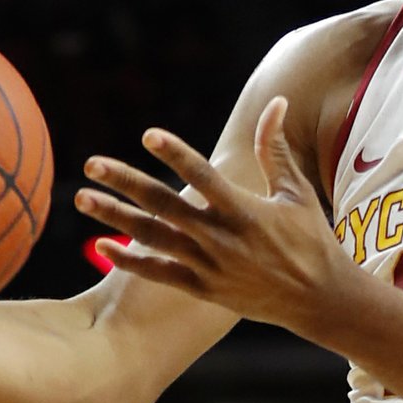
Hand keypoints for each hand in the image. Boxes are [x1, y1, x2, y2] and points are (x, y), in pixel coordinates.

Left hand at [76, 106, 351, 342]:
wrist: (319, 300)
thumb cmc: (312, 240)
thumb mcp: (296, 192)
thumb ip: (274, 148)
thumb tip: (276, 101)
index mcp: (245, 211)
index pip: (204, 177)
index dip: (176, 155)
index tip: (148, 135)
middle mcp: (223, 239)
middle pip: (165, 206)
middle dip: (126, 183)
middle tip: (91, 164)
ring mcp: (211, 267)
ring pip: (154, 239)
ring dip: (116, 218)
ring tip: (82, 199)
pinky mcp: (205, 290)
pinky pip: (160, 275)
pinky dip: (132, 261)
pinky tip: (102, 245)